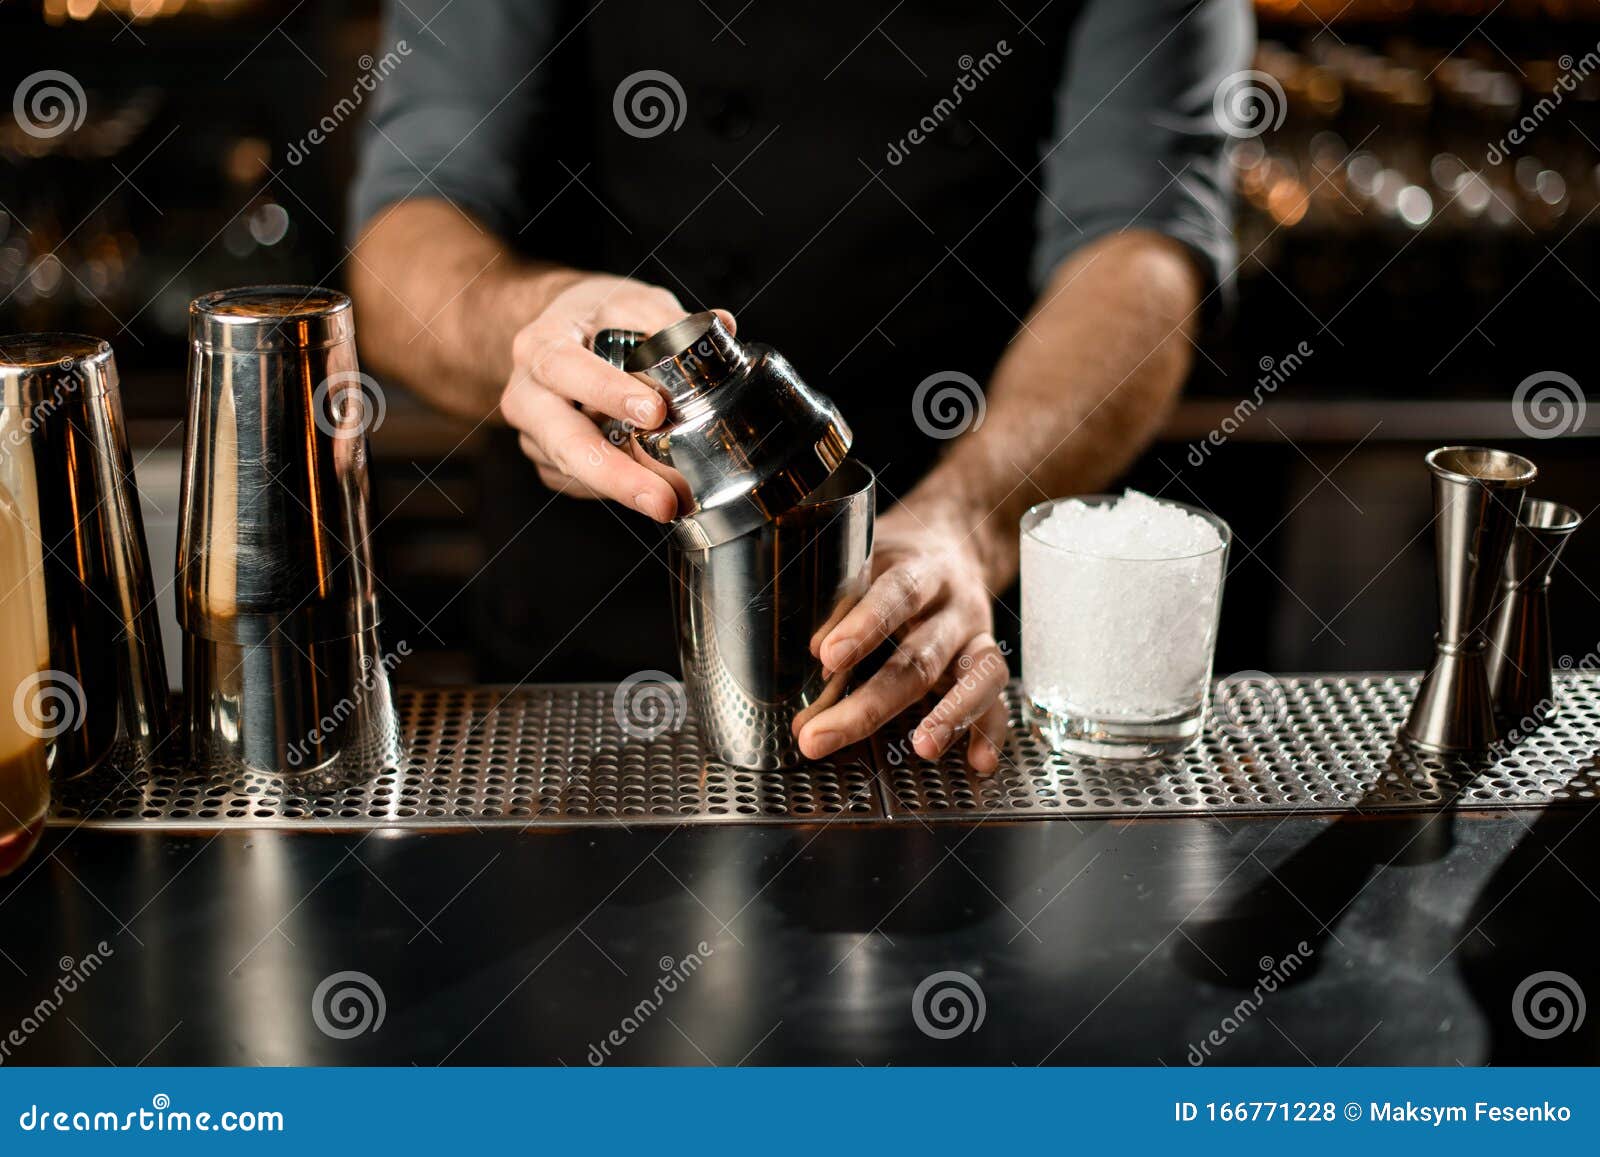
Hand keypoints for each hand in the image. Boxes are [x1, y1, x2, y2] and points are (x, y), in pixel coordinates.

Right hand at [499, 275, 731, 521]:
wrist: (559, 334)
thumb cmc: (594, 317)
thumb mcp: (627, 301)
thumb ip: (668, 319)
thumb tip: (721, 325)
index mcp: (540, 347)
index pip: (566, 369)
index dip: (608, 392)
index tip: (653, 412)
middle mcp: (528, 396)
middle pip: (566, 442)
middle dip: (616, 476)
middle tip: (663, 500)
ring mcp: (534, 435)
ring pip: (576, 472)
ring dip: (626, 491)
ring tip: (673, 504)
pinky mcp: (548, 461)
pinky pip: (582, 484)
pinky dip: (618, 489)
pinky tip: (652, 488)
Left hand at [794, 506, 1009, 773]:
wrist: (960, 538)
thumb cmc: (898, 557)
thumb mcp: (866, 557)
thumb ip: (839, 599)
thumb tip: (804, 656)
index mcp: (920, 569)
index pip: (896, 594)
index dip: (864, 624)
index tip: (827, 655)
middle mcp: (954, 605)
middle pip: (920, 657)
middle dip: (872, 702)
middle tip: (822, 735)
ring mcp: (977, 636)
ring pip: (975, 677)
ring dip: (951, 716)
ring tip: (923, 747)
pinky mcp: (990, 664)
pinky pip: (999, 701)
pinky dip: (991, 732)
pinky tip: (978, 762)